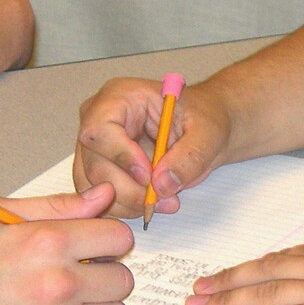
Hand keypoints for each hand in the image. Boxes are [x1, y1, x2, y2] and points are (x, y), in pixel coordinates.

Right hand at [74, 77, 231, 218]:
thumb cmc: (203, 119)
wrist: (205, 130)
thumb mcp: (208, 133)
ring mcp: (97, 147)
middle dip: (128, 189)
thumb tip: (162, 184)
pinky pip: (102, 197)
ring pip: (94, 185)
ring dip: (128, 202)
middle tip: (162, 198)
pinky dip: (126, 207)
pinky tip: (152, 202)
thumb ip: (188, 158)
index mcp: (121, 97)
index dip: (121, 156)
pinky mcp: (102, 170)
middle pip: (94, 163)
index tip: (148, 175)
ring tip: (163, 201)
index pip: (99, 129)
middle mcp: (100, 120)